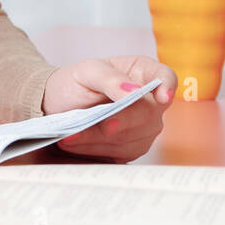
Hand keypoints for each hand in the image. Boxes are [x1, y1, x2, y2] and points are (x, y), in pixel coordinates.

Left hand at [43, 56, 175, 162]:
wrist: (57, 105)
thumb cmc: (75, 82)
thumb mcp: (86, 72)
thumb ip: (109, 78)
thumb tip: (133, 90)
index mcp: (142, 73)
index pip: (165, 77)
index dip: (167, 86)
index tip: (162, 97)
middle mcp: (149, 101)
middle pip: (149, 114)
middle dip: (122, 121)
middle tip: (102, 126)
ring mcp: (144, 126)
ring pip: (133, 137)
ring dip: (100, 138)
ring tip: (71, 135)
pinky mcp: (132, 147)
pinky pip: (121, 152)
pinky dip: (96, 148)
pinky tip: (76, 142)